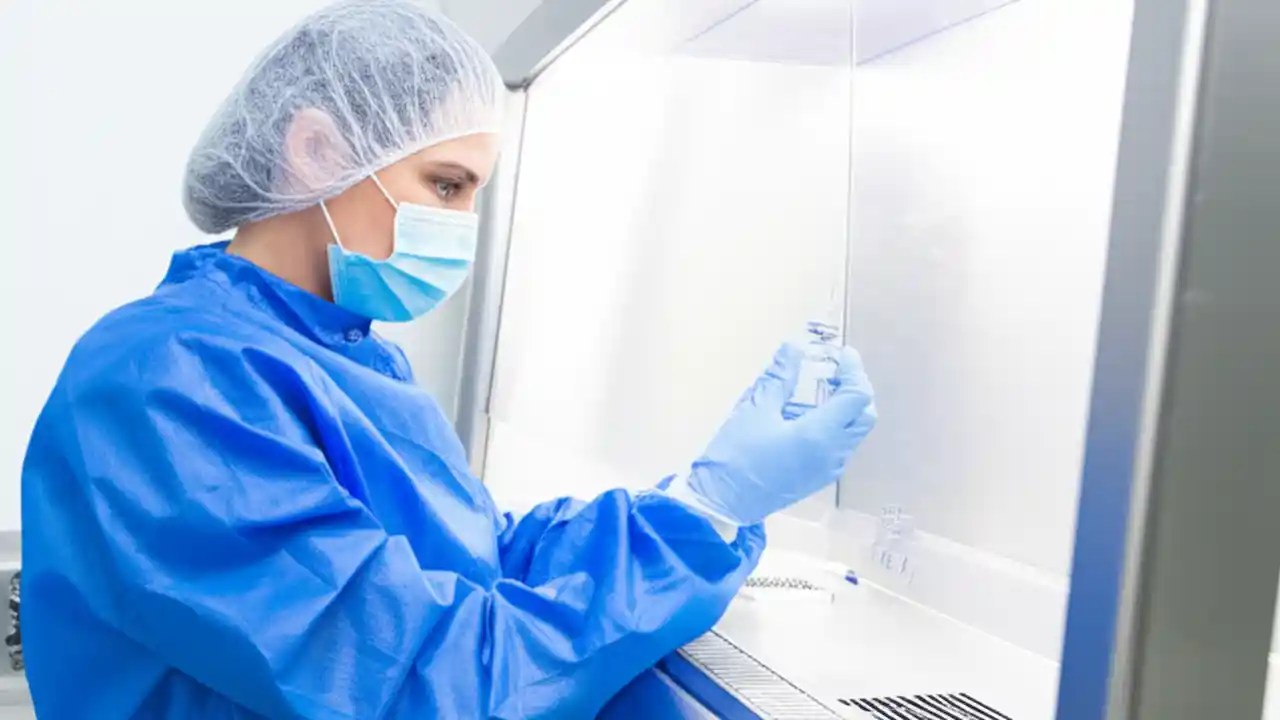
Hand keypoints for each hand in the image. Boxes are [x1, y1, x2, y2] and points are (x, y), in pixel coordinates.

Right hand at [664, 343, 876, 525]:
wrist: (722, 504)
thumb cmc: (736, 455)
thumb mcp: (754, 410)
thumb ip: (779, 378)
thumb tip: (793, 348)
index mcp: (820, 434)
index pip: (857, 396)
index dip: (854, 371)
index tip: (841, 355)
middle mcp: (833, 453)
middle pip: (864, 416)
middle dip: (857, 389)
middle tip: (835, 372)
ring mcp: (828, 470)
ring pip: (854, 434)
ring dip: (847, 409)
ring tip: (820, 391)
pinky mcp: (818, 479)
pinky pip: (841, 447)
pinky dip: (836, 426)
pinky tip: (808, 417)